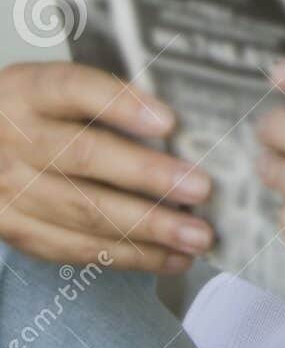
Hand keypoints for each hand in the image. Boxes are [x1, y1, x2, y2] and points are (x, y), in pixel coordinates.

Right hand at [0, 61, 213, 271]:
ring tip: (197, 237)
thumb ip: (107, 100)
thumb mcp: (57, 91)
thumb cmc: (38, 114)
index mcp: (30, 91)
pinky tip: (169, 257)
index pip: (75, 89)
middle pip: (85, 156)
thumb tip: (184, 127)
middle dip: (149, 176)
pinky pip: (73, 247)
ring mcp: (9, 188)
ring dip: (148, 228)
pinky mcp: (12, 228)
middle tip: (202, 189)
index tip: (169, 121)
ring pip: (83, 211)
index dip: (122, 105)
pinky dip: (127, 256)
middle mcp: (15, 138)